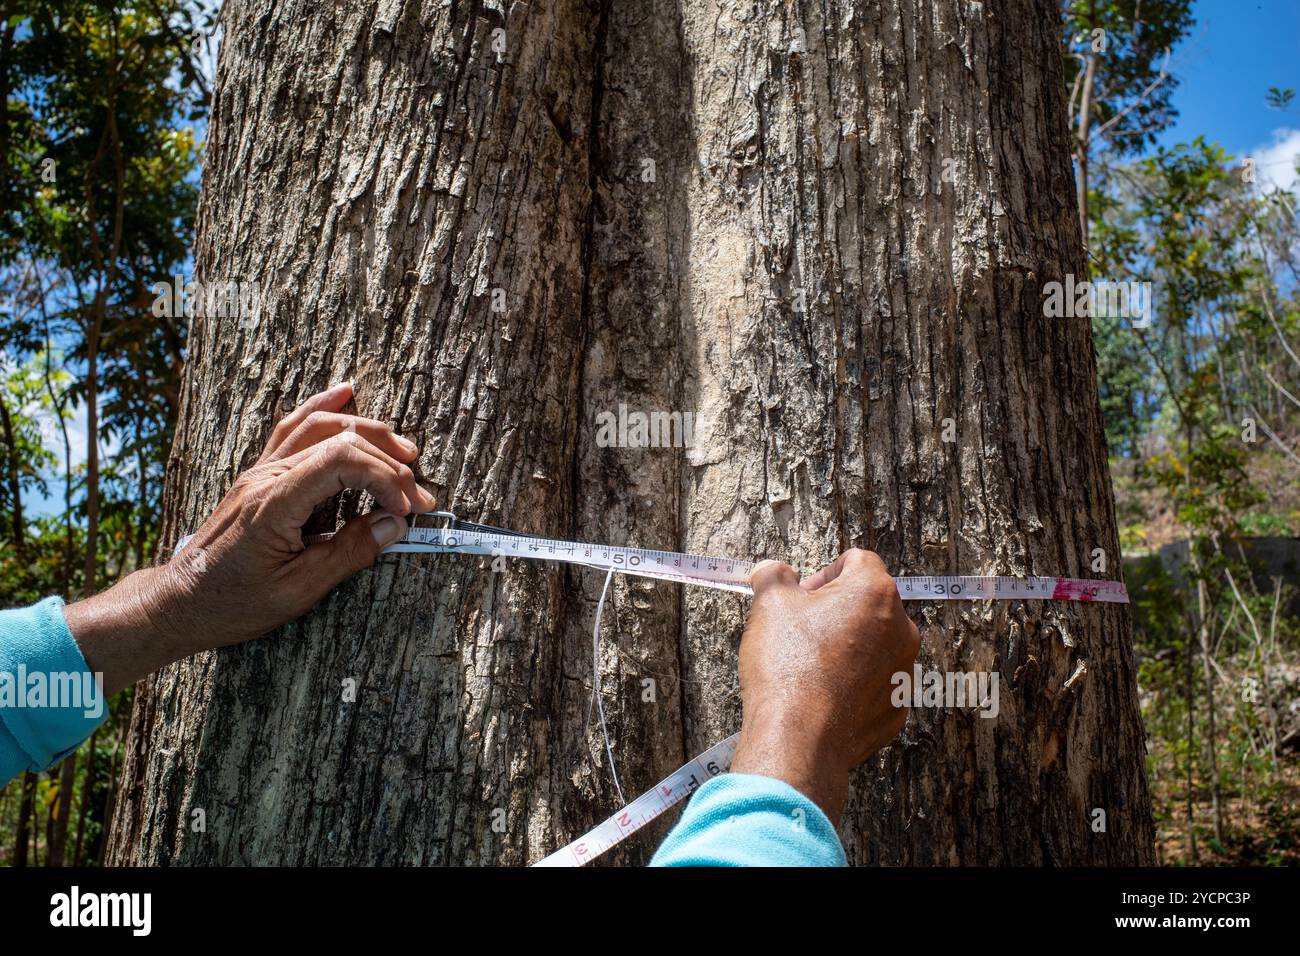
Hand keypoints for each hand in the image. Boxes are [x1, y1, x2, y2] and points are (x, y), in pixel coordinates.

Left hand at [65, 383, 436, 693]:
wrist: (180, 602)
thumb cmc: (234, 603)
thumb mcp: (298, 590)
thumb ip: (348, 553)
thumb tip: (393, 525)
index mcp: (275, 503)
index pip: (341, 461)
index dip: (385, 478)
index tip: (406, 510)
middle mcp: (267, 477)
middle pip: (338, 439)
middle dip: (388, 463)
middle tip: (418, 496)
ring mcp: (261, 472)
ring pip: (319, 426)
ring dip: (367, 432)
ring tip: (404, 450)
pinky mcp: (260, 476)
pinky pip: (293, 428)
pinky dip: (323, 407)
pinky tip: (346, 392)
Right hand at [730, 549, 920, 823]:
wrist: (799, 739)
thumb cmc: (788, 666)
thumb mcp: (769, 604)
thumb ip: (774, 575)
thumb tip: (773, 571)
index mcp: (876, 593)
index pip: (857, 560)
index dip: (823, 574)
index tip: (801, 597)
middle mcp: (902, 629)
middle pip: (869, 604)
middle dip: (835, 611)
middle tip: (800, 631)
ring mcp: (903, 672)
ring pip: (874, 645)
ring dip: (846, 647)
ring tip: (809, 667)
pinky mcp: (896, 708)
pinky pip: (874, 685)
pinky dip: (852, 685)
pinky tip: (822, 695)